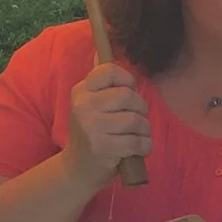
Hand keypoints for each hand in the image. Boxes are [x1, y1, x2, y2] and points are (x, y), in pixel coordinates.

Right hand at [66, 62, 151, 188]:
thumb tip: (100, 51)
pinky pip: (137, 141)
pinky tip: (138, 149)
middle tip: (137, 120)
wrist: (76, 170)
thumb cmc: (91, 134)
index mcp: (81, 92)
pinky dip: (145, 147)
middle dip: (141, 109)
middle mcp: (83, 106)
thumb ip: (99, 82)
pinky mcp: (103, 148)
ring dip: (144, 130)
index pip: (109, 71)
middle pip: (128, 96)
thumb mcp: (88, 106)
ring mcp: (92, 127)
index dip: (127, 80)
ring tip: (138, 136)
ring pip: (136, 120)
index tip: (129, 93)